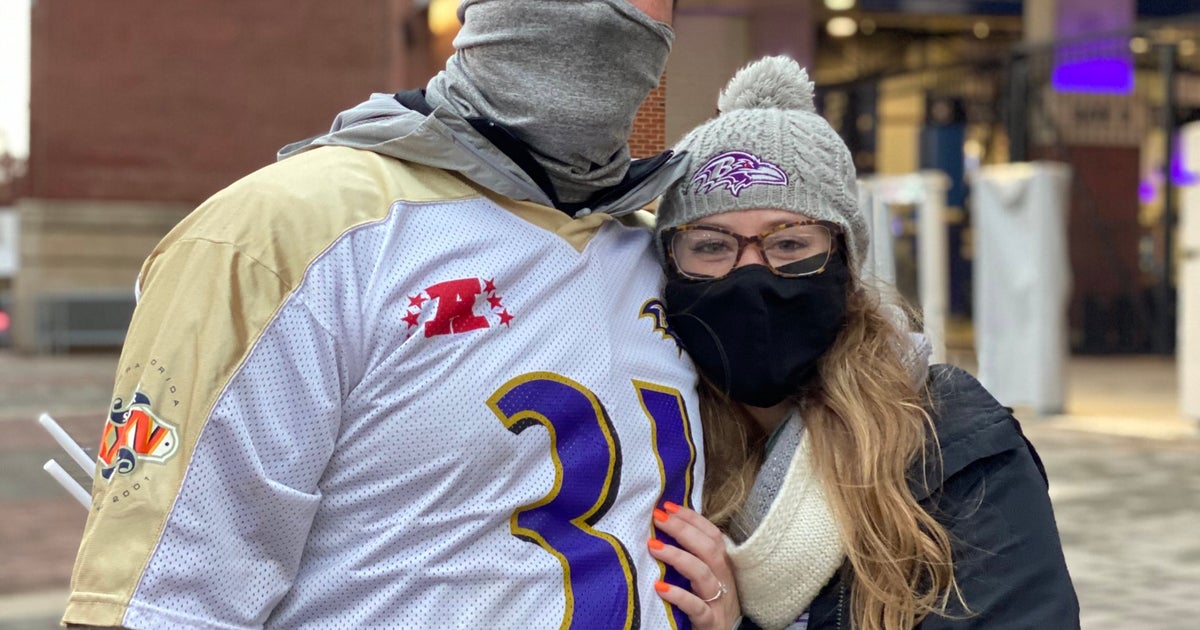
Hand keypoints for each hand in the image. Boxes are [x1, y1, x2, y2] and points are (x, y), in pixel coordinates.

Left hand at [649, 502, 740, 629]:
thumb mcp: (708, 576)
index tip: (668, 506)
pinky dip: (678, 596)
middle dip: (683, 530)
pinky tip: (659, 588)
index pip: (712, 535)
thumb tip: (668, 527)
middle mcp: (723, 579)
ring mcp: (718, 601)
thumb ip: (694, 555)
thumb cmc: (711, 603)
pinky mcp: (710, 622)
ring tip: (653, 547)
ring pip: (702, 574)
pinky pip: (696, 607)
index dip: (693, 518)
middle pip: (708, 549)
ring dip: (677, 557)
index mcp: (723, 565)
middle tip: (658, 518)